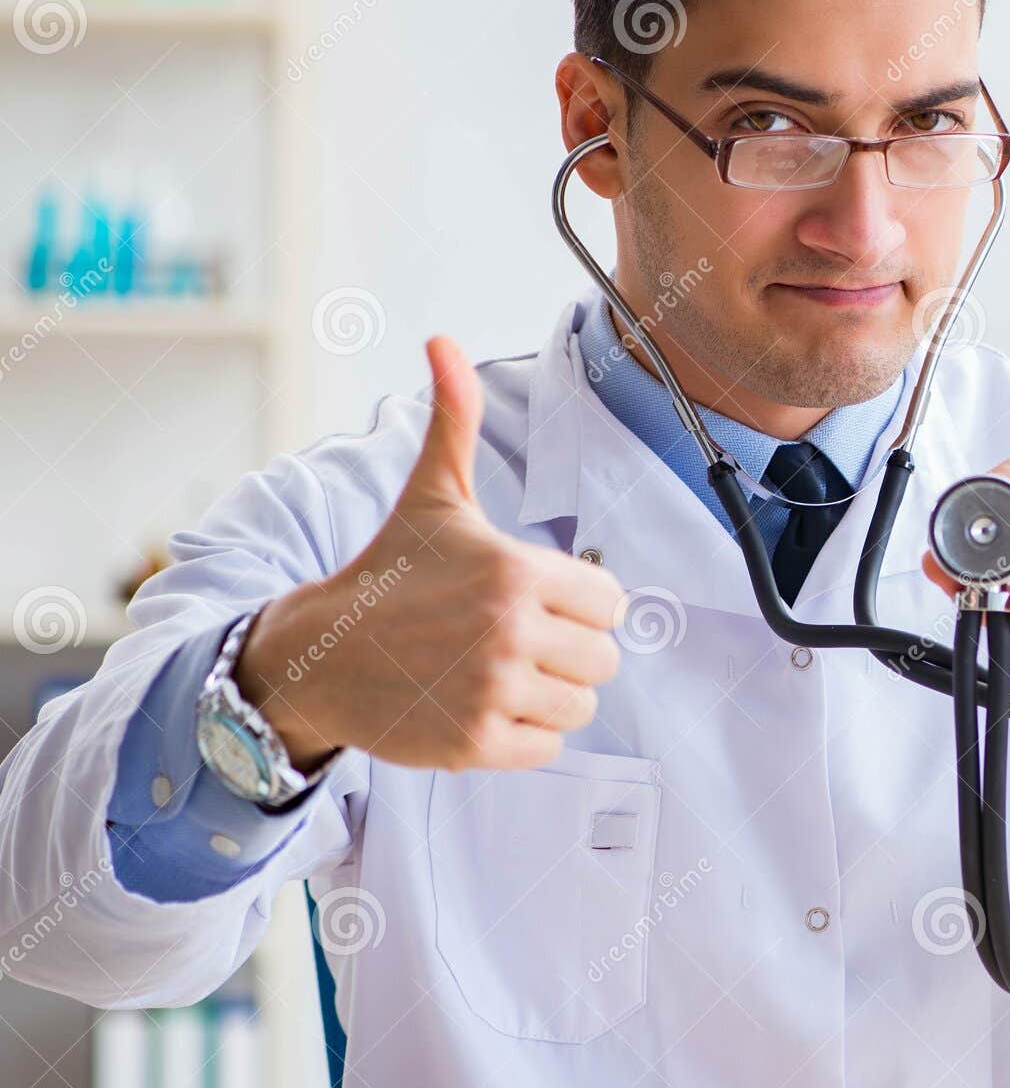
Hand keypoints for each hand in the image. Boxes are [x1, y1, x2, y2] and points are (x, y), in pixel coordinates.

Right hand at [236, 335, 624, 770]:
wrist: (319, 655)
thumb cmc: (389, 573)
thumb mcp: (431, 497)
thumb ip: (454, 420)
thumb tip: (441, 341)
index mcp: (515, 571)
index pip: (611, 603)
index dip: (579, 603)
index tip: (534, 599)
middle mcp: (511, 632)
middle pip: (603, 659)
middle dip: (567, 652)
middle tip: (514, 641)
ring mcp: (494, 691)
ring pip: (581, 705)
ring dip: (549, 695)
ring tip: (498, 673)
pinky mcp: (477, 744)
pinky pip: (549, 747)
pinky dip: (524, 735)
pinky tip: (483, 707)